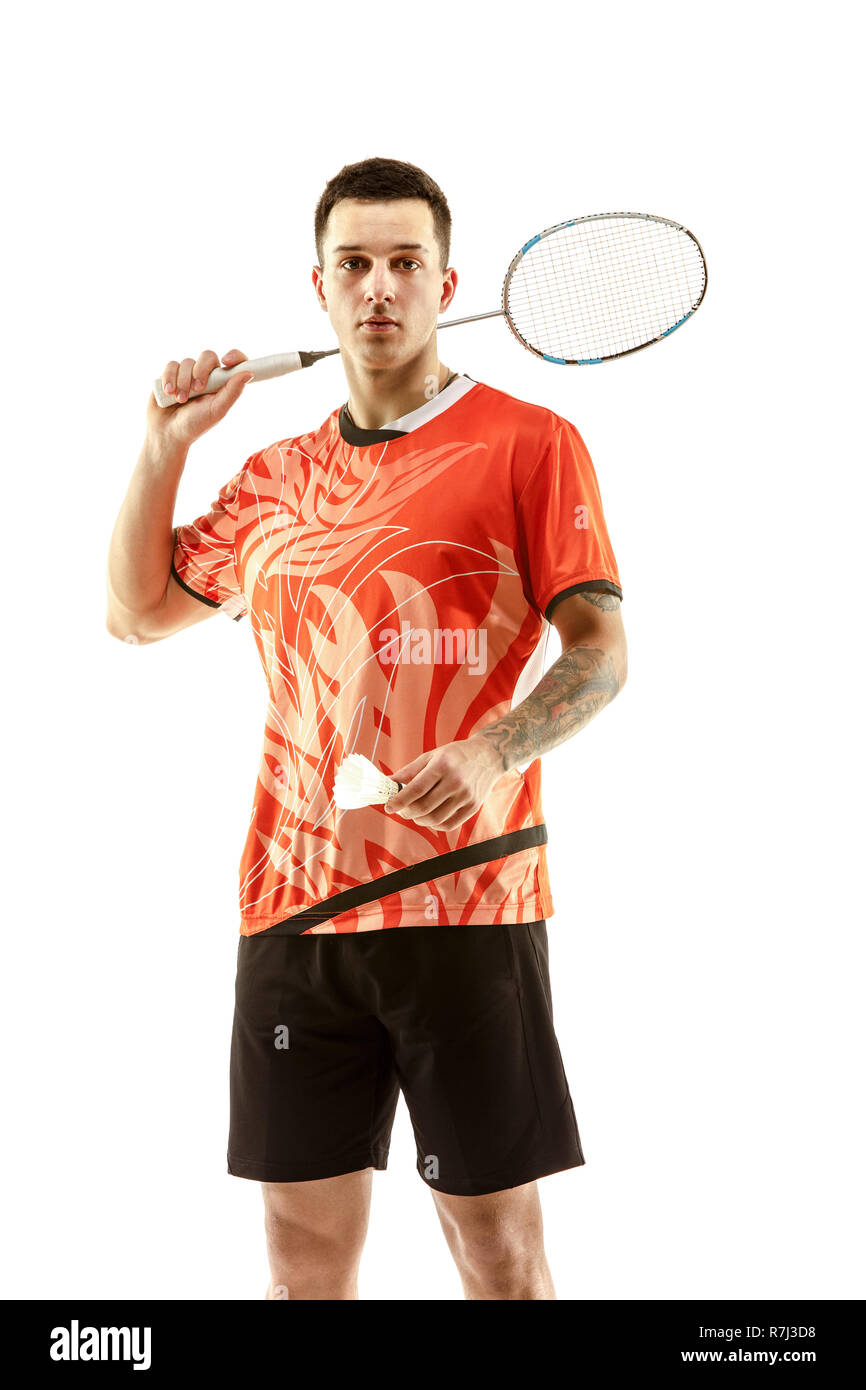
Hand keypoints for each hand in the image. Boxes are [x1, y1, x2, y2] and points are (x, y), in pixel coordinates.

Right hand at [144, 347, 253, 450]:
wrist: (167, 432)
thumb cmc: (195, 425)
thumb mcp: (217, 410)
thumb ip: (232, 392)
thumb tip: (248, 373)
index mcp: (222, 384)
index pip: (234, 362)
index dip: (234, 356)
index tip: (226, 361)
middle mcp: (206, 376)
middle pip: (208, 356)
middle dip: (201, 371)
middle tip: (198, 389)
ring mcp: (188, 374)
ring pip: (187, 362)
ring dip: (183, 381)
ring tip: (180, 400)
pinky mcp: (171, 374)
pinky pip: (172, 365)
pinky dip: (169, 378)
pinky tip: (169, 393)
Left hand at [385, 736, 505, 831]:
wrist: (489, 756)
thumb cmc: (455, 755)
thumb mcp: (431, 756)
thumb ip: (409, 771)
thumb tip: (388, 783)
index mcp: (443, 766)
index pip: (416, 789)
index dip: (399, 801)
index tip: (388, 806)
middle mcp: (455, 782)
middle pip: (423, 807)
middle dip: (406, 812)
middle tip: (400, 810)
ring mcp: (466, 796)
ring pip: (434, 819)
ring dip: (418, 820)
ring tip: (414, 812)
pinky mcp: (473, 807)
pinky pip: (448, 824)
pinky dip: (434, 824)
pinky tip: (429, 816)